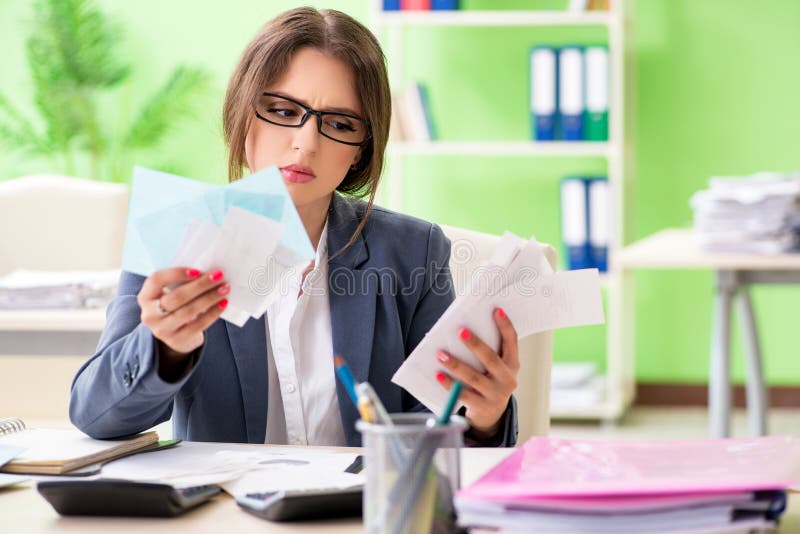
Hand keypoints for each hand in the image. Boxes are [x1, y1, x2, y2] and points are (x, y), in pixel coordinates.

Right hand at [137, 267, 229, 356]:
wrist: (175, 333)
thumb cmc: (176, 305)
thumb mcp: (170, 293)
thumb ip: (181, 282)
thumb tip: (208, 271)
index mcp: (145, 296)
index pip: (157, 280)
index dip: (177, 274)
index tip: (198, 270)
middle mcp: (150, 314)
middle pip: (176, 297)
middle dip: (200, 285)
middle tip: (219, 275)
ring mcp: (162, 330)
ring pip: (188, 311)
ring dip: (209, 298)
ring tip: (224, 289)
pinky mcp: (177, 341)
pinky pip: (198, 325)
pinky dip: (212, 313)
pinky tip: (223, 303)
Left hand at [435, 307, 518, 436]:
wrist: (491, 413)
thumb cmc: (489, 380)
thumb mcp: (496, 367)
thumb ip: (487, 351)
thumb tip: (463, 329)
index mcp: (512, 364)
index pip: (511, 342)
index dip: (505, 325)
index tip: (496, 310)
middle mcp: (507, 379)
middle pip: (491, 359)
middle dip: (476, 345)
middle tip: (460, 331)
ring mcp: (495, 394)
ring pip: (474, 378)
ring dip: (456, 365)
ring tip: (440, 354)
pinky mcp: (482, 406)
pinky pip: (463, 394)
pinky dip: (450, 384)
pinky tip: (439, 375)